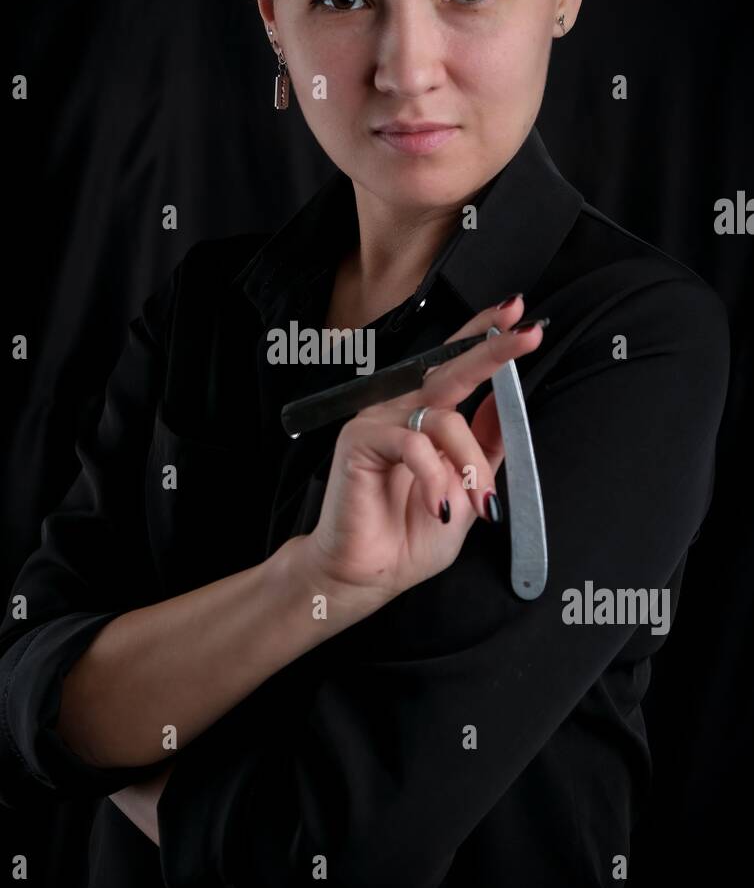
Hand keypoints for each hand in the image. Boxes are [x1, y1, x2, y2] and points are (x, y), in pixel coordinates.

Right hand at [300, 295, 546, 610]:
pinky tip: (439, 507)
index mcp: (427, 416)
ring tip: (478, 504)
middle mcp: (402, 410)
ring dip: (470, 464)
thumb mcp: (468, 489)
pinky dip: (434, 477)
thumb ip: (485, 445)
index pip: (456, 365)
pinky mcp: (360, 440)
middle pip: (451, 369)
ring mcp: (379, 422)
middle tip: (528, 335)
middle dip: (493, 349)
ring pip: (444, 418)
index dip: (484, 335)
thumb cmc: (414, 534)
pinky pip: (413, 444)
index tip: (518, 312)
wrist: (372, 575)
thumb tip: (506, 400)